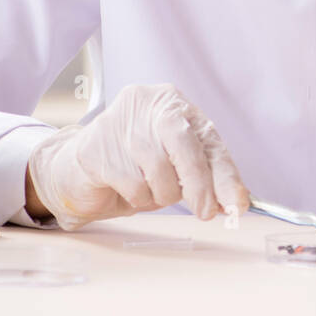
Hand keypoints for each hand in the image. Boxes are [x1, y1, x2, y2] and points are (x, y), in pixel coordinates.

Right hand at [26, 83, 249, 230]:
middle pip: (186, 148)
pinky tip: (126, 187)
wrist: (77, 172)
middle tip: (205, 212)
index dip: (226, 174)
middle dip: (200, 186)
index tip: (238, 203)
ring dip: (161, 194)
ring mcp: (119, 123)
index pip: (208, 139)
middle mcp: (148, 104)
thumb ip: (207, 178)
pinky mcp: (96, 148)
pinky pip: (134, 185)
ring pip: (160, 172)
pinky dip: (138, 197)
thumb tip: (236, 202)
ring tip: (149, 189)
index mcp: (172, 103)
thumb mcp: (177, 167)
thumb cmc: (135, 166)